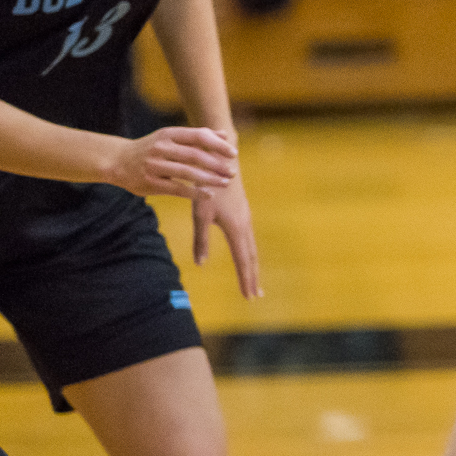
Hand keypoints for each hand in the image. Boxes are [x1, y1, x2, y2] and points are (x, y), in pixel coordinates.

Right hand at [100, 126, 237, 198]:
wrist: (117, 161)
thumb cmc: (151, 148)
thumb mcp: (170, 137)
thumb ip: (196, 137)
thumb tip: (225, 135)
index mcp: (168, 134)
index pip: (198, 136)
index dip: (218, 145)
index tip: (234, 153)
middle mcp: (161, 147)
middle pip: (195, 155)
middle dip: (217, 164)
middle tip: (233, 172)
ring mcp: (154, 165)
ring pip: (187, 172)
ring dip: (209, 179)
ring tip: (225, 183)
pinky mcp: (150, 182)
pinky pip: (177, 188)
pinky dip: (195, 192)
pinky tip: (208, 195)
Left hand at [194, 170, 261, 297]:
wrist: (223, 160)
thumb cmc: (208, 186)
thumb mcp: (201, 213)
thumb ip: (202, 240)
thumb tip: (200, 263)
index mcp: (236, 228)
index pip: (242, 260)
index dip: (245, 279)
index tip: (249, 296)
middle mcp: (244, 225)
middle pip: (251, 256)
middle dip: (252, 276)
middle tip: (255, 295)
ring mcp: (246, 218)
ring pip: (251, 247)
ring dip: (252, 266)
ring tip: (253, 281)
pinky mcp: (243, 212)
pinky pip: (248, 239)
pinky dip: (249, 253)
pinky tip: (246, 256)